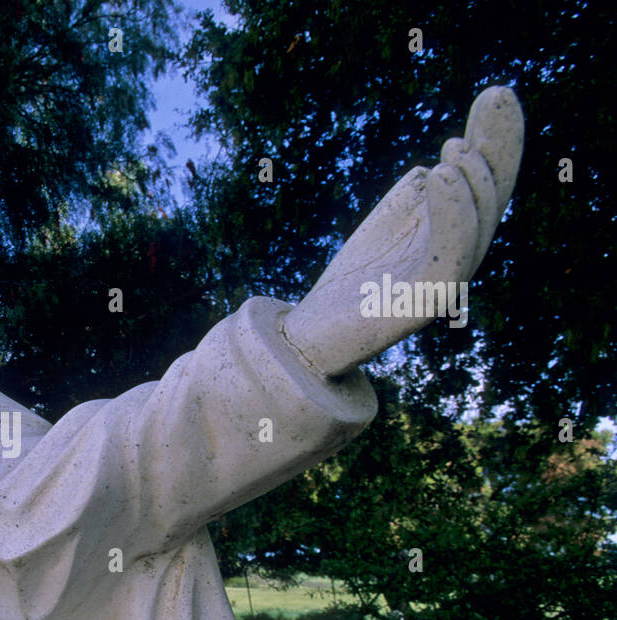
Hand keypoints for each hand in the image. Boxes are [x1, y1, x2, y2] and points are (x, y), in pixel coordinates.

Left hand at [283, 86, 523, 377]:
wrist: (314, 333)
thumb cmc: (354, 279)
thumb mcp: (387, 225)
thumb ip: (415, 197)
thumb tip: (439, 168)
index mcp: (452, 234)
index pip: (483, 182)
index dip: (495, 140)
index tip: (495, 94)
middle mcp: (456, 255)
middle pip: (490, 198)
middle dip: (498, 148)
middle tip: (496, 96)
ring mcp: (442, 280)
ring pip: (476, 228)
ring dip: (474, 183)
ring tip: (454, 147)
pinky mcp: (421, 303)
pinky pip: (447, 255)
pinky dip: (451, 214)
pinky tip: (441, 175)